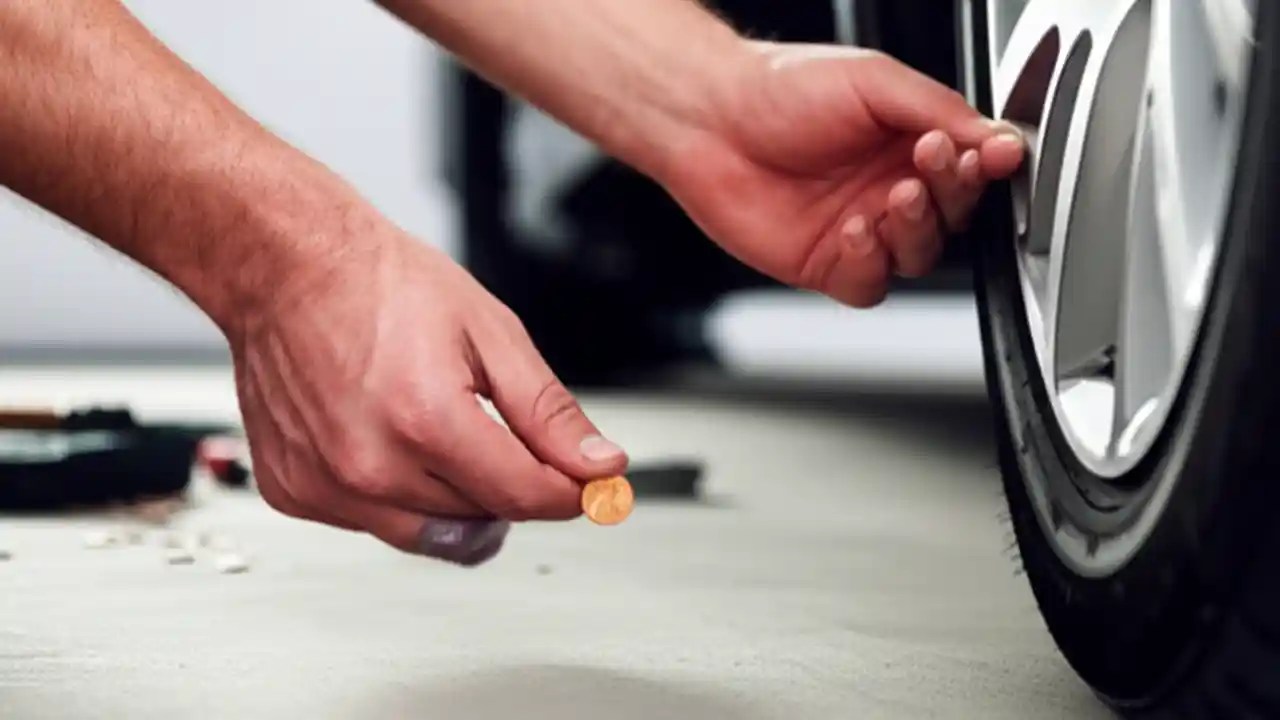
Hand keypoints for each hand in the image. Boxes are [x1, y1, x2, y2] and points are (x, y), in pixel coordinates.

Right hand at [230, 225, 627, 565]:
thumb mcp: (490, 333)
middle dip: (510, 483)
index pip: (526, 497)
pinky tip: (389, 438)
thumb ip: (549, 412)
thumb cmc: (379, 284)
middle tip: (499, 430)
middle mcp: (370, 466)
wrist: (285, 266)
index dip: (570, 492)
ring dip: (457, 498)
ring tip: (442, 431)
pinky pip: (376, 523)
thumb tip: (599, 467)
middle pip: (485, 518)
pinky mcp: (297, 494)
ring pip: (434, 533)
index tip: (586, 482)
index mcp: (426, 420)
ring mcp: (327, 487)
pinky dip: (397, 495)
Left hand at [662, 42, 1025, 306]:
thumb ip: (938, 107)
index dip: (986, 167)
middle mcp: (887, 187)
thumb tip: (992, 136)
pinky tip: (854, 231)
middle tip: (931, 166)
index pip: (970, 168)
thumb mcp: (874, 80)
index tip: (994, 156)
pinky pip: (869, 284)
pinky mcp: (824, 263)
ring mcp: (858, 228)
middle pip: (954, 216)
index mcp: (907, 141)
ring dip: (916, 230)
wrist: (709, 119)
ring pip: (918, 256)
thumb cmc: (778, 90)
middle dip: (953, 194)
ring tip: (895, 197)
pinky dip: (871, 263)